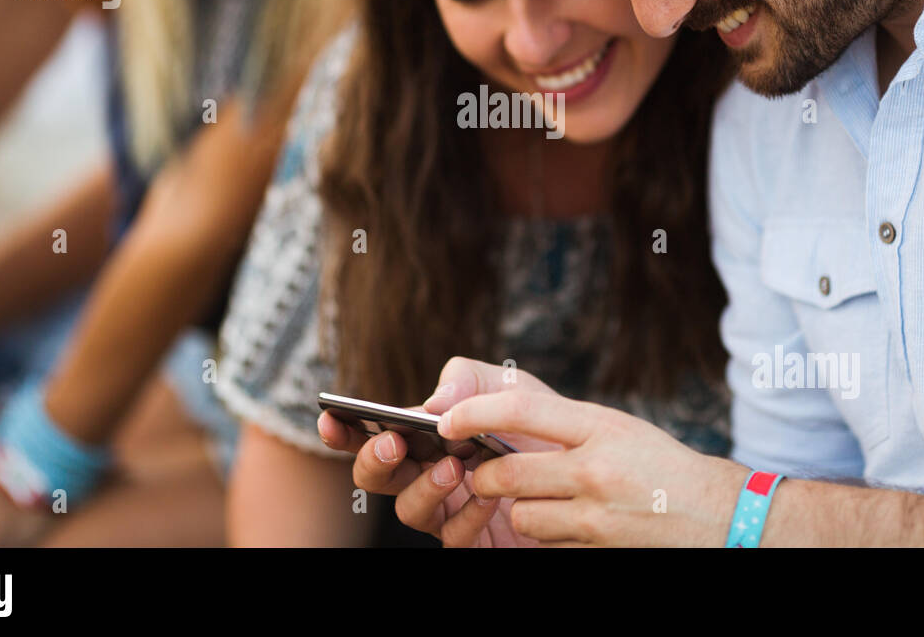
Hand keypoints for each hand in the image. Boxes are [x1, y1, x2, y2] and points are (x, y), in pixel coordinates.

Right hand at [318, 357, 560, 546]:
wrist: (592, 467)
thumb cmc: (540, 424)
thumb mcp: (510, 387)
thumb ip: (469, 381)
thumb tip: (430, 406)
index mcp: (426, 439)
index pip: (373, 436)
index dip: (344, 431)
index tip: (331, 418)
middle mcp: (429, 477)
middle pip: (378, 479)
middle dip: (374, 462)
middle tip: (393, 445)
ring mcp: (451, 513)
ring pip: (411, 513)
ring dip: (426, 488)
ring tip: (455, 466)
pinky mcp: (477, 543)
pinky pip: (455, 541)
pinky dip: (466, 516)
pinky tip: (488, 496)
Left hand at [438, 385, 747, 546]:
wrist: (717, 514)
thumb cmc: (659, 463)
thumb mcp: (617, 428)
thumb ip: (564, 425)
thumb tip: (497, 421)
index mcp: (599, 425)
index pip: (521, 408)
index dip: (474, 412)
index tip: (446, 420)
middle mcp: (595, 466)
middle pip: (506, 472)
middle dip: (483, 477)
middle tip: (482, 473)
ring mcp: (596, 512)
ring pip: (520, 515)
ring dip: (516, 510)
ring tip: (540, 500)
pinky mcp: (597, 544)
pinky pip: (544, 540)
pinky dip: (544, 533)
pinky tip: (566, 523)